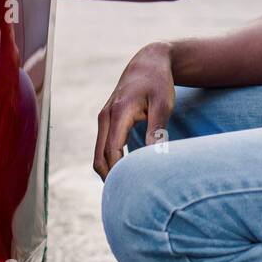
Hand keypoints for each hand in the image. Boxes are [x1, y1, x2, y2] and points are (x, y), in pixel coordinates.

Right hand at [93, 41, 175, 179]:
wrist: (148, 62)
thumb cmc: (158, 82)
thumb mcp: (163, 104)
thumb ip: (156, 129)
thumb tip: (153, 156)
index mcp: (118, 113)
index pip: (112, 152)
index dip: (119, 174)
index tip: (132, 191)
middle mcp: (105, 117)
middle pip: (99, 158)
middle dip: (110, 179)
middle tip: (127, 200)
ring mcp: (103, 118)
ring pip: (98, 154)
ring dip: (108, 172)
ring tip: (126, 191)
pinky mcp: (107, 120)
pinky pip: (103, 147)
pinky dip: (110, 162)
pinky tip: (125, 174)